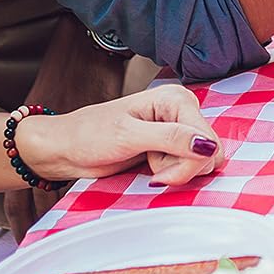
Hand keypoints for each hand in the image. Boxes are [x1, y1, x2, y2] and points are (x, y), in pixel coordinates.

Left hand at [18, 84, 224, 187]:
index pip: (206, 139)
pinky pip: (189, 166)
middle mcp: (182, 111)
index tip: (157, 174)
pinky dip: (173, 173)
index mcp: (176, 99)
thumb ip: (170, 138)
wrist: (65, 149)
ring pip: (201, 161)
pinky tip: (152, 169)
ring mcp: (178, 129)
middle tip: (153, 171)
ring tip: (149, 166)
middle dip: (183, 168)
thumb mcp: (128, 136)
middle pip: (209, 151)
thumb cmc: (88, 136)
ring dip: (176, 172)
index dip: (187, 162)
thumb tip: (207, 145)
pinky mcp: (171, 146)